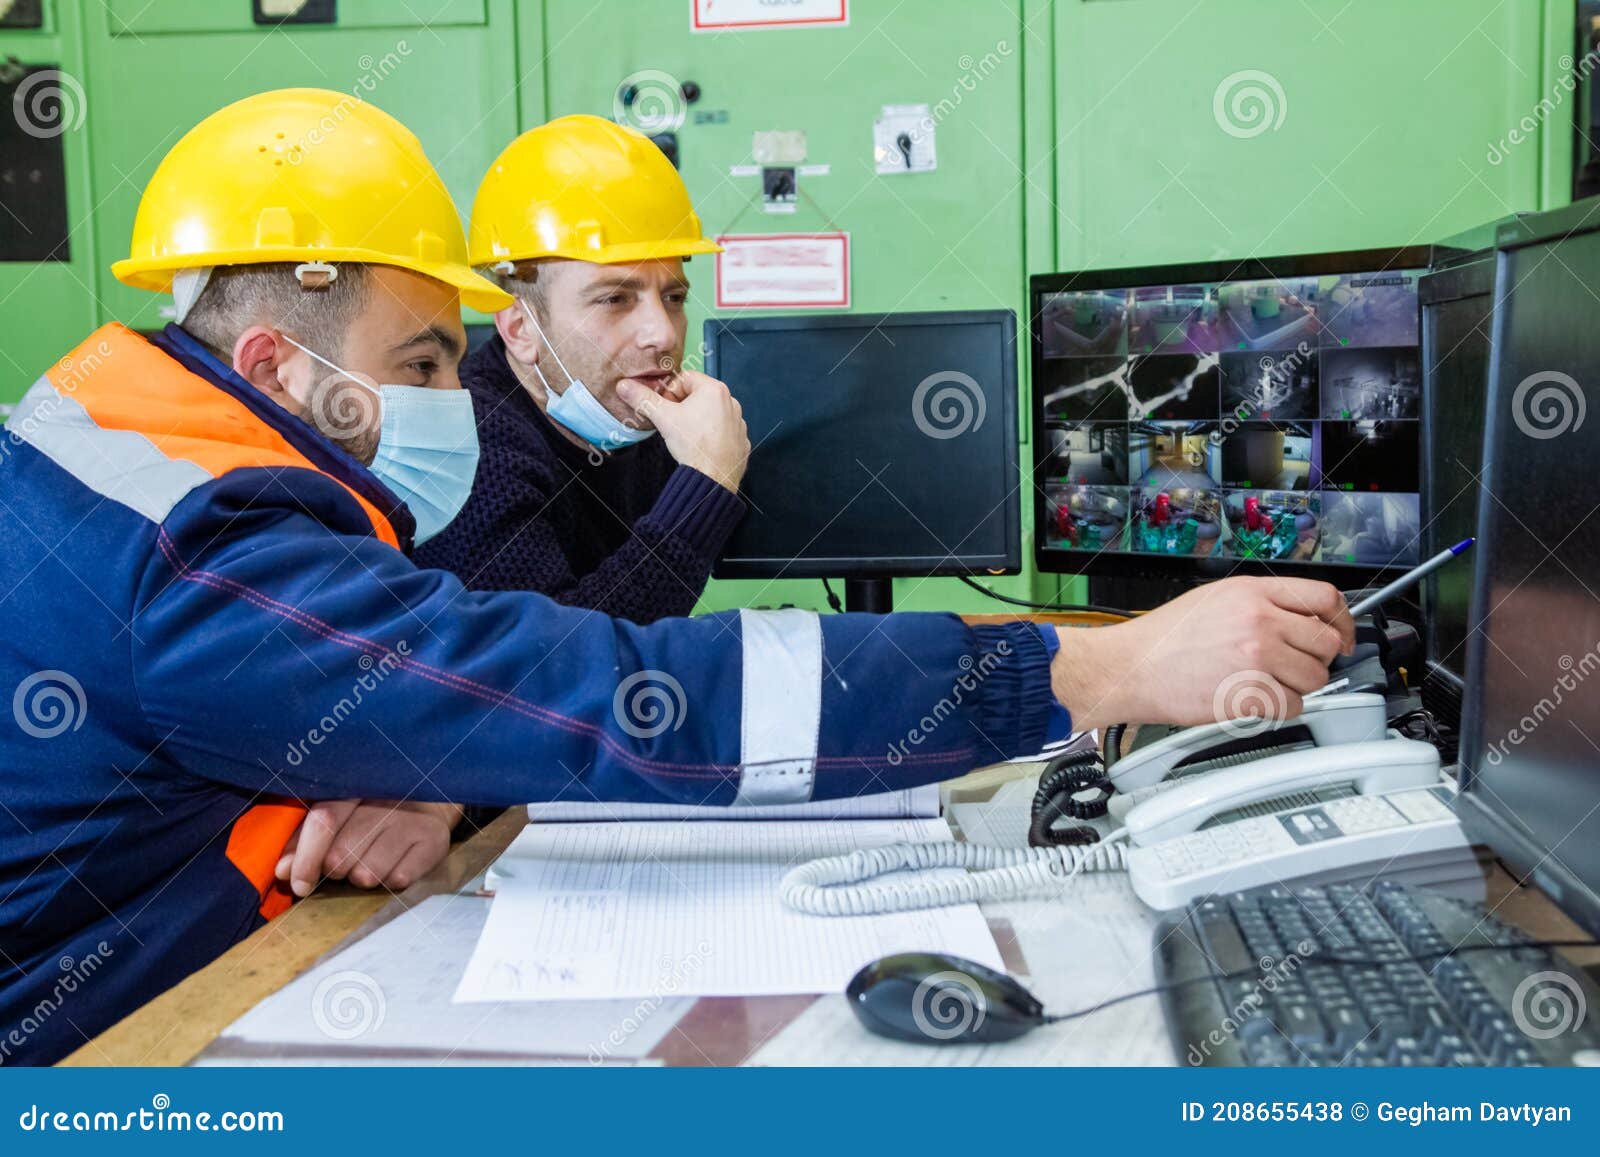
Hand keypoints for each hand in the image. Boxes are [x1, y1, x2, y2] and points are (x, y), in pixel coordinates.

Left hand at [274, 799, 463, 897]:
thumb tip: (283, 871)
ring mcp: (412, 818)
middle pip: (341, 855)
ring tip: (372, 861)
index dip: (306, 857)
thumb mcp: (338, 819)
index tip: (299, 884)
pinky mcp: (435, 839)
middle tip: (348, 861)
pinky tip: (396, 863)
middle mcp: (385, 798)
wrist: (429, 807)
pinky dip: (391, 880)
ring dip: (363, 877)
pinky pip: (397, 880)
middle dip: (337, 870)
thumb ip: (305, 842)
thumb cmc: (372, 816)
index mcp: (354, 786)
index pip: (324, 820)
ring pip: (367, 874)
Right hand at [616, 369, 749, 491]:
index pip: (685, 378)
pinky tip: (701, 445)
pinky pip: (721, 430)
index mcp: (714, 389)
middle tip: (673, 422)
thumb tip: (626, 386)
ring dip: (696, 419)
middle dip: (682, 405)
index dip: (669, 391)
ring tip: (687, 436)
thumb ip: (643, 399)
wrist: (713, 479)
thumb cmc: (693, 446)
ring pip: (710, 412)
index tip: (665, 407)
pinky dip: (710, 434)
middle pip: (698, 394)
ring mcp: (738, 421)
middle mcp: (731, 402)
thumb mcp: (663, 418)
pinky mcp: (740, 439)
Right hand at [1050, 576, 1355, 731]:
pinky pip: (1294, 707)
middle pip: (1326, 642)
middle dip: (1316, 659)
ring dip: (1298, 687)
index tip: (1341, 634)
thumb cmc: (1163, 639)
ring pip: (1315, 678)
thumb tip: (1301, 619)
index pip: (1324, 598)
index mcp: (1252, 593)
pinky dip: (1281, 709)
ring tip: (1266, 685)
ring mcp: (1257, 658)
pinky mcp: (1251, 694)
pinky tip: (1255, 700)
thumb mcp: (1215, 600)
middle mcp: (1259, 621)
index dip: (1341, 620)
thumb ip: (1261, 604)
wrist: (1131, 668)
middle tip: (1295, 667)